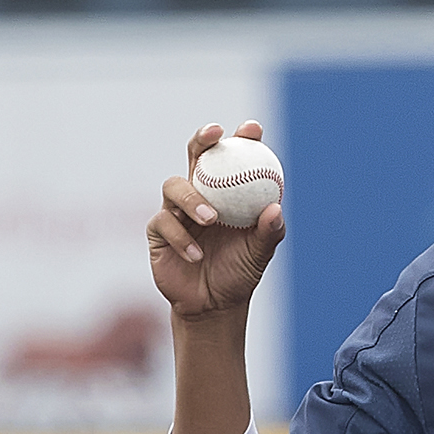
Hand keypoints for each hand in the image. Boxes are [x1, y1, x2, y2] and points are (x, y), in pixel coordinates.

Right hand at [147, 121, 284, 320]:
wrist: (214, 305)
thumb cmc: (239, 272)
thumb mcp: (260, 253)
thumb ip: (269, 232)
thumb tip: (275, 208)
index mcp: (229, 193)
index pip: (234, 159)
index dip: (241, 139)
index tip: (252, 129)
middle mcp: (201, 194)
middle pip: (196, 156)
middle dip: (202, 139)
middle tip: (214, 135)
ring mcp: (176, 211)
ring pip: (174, 186)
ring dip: (192, 199)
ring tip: (210, 219)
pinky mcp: (158, 231)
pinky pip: (164, 223)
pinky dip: (182, 237)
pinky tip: (196, 254)